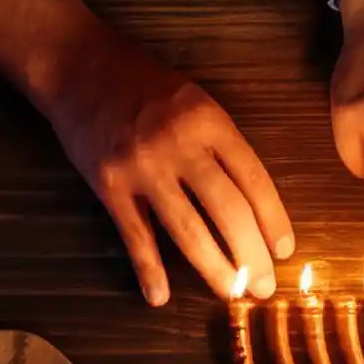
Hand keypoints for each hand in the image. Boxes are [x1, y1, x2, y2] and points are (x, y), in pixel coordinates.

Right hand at [0, 0, 290, 303]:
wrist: (79, 67)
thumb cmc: (146, 87)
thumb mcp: (196, 102)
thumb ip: (222, 147)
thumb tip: (255, 206)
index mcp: (209, 122)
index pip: (254, 180)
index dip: (273, 220)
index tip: (285, 251)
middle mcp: (179, 144)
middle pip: (228, 210)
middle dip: (251, 255)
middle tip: (263, 286)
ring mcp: (141, 166)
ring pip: (187, 230)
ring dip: (214, 269)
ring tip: (232, 295)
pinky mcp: (108, 184)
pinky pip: (134, 235)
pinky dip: (149, 270)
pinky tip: (160, 296)